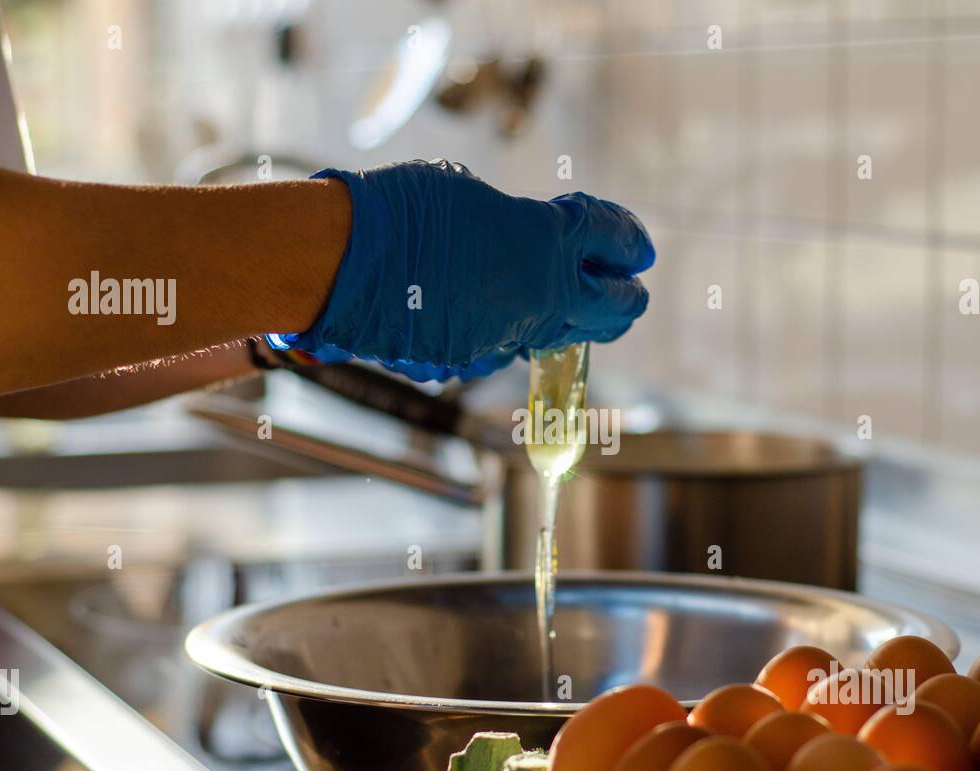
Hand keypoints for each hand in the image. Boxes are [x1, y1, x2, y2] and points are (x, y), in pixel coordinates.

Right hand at [267, 160, 654, 378]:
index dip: (629, 241)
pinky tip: (478, 307)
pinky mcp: (469, 361)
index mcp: (548, 243)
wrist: (340, 263)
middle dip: (627, 298)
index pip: (612, 241)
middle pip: (612, 310)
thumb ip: (517, 225)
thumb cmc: (401, 210)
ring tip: (560, 300)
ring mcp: (506, 338)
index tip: (640, 247)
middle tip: (632, 289)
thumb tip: (531, 242)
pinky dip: (501, 327)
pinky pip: (500, 344)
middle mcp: (541, 299)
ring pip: (555, 333)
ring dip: (563, 316)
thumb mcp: (474, 199)